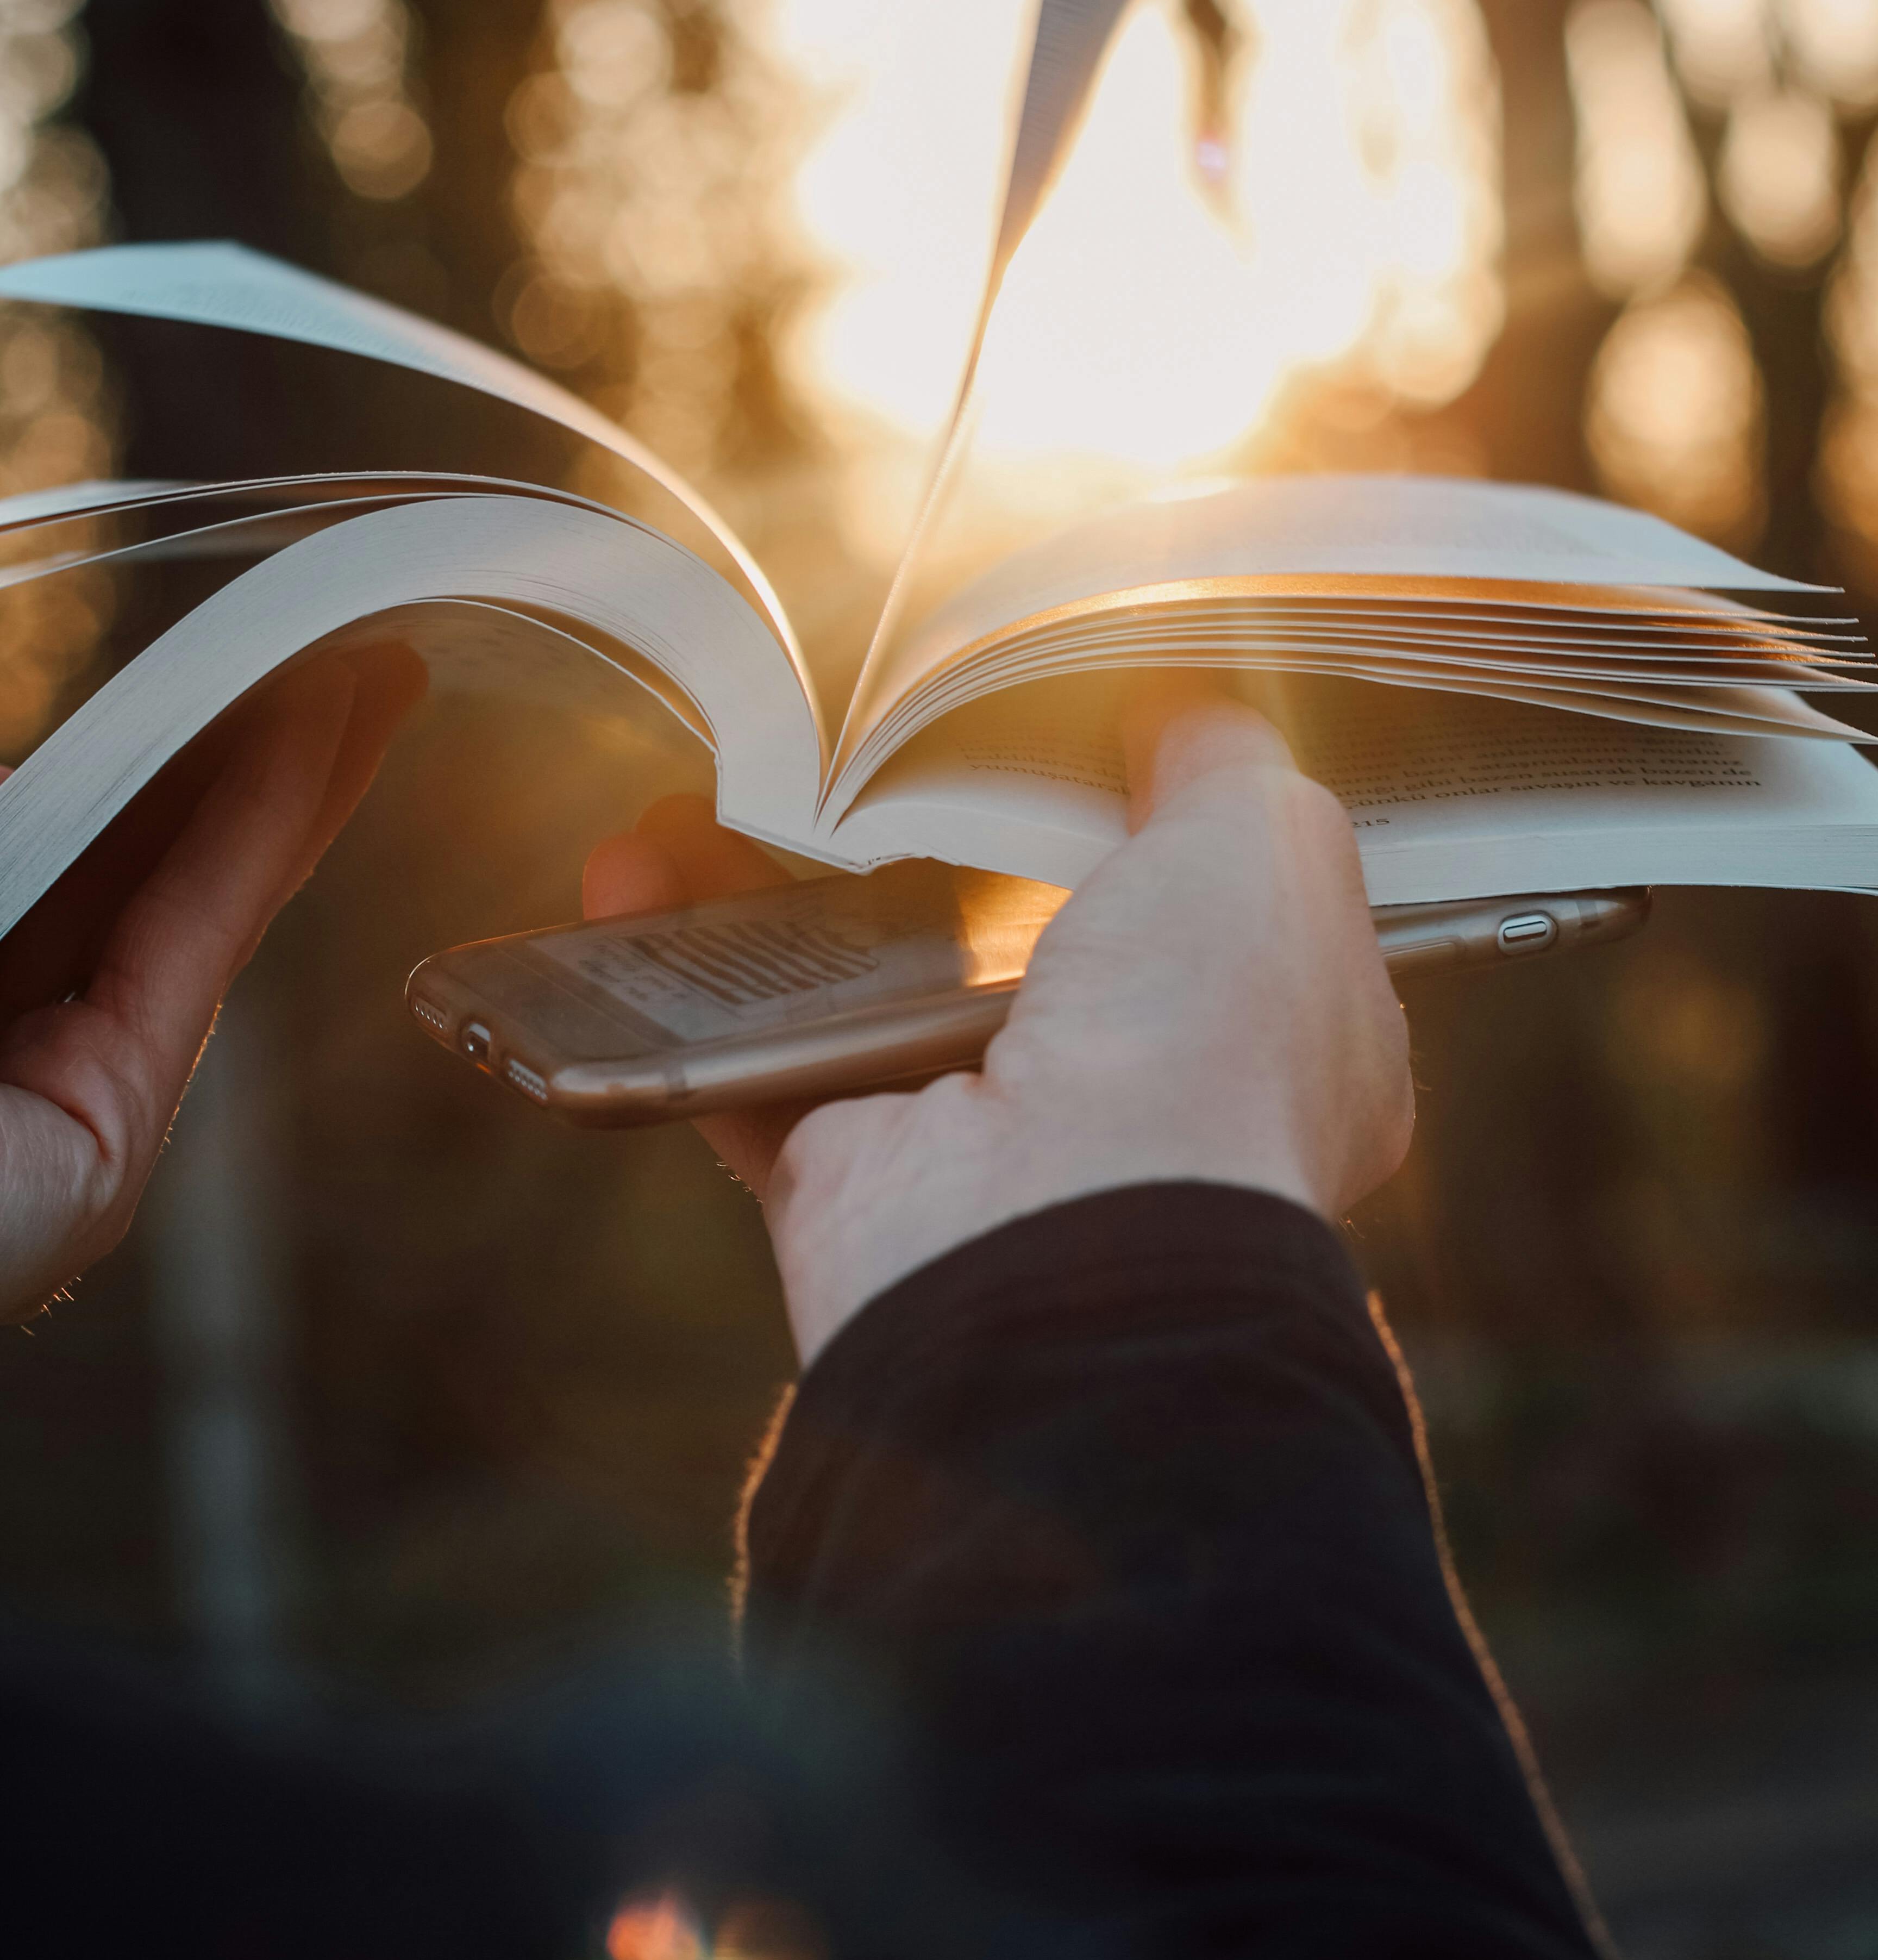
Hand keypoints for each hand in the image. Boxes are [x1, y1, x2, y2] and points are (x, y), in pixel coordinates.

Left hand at [0, 647, 422, 1321]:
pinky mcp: (102, 1130)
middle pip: (136, 864)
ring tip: (361, 671)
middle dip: (238, 755)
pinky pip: (190, 942)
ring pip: (187, 896)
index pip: (58, 844)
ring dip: (286, 777)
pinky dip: (265, 830)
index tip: (203, 671)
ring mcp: (57, 1095)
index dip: (138, 748)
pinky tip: (322, 731)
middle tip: (325, 656)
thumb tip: (30, 769)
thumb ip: (0, 829)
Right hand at [583, 682, 1413, 1366]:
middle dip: (921, 838)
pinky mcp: (852, 1173)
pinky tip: (639, 875)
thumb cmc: (1204, 1056)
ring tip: (708, 794)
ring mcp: (982, 1140)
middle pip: (1003, 935)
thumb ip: (1226, 765)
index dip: (1145, 822)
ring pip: (860, 985)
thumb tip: (1181, 711)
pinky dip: (678, 973)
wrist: (1076, 1248)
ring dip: (768, 887)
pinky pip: (748, 1057)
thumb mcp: (1268, 849)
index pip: (1205, 917)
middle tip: (865, 754)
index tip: (1074, 743)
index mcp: (1262, 1042)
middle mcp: (1127, 1100)